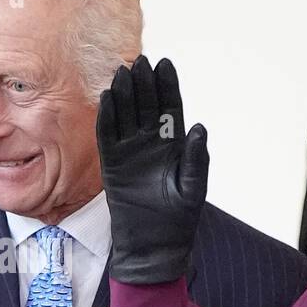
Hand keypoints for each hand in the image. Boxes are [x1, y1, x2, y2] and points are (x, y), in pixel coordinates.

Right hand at [96, 55, 208, 284]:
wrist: (152, 245)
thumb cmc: (178, 219)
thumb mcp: (193, 188)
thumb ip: (197, 158)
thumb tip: (200, 127)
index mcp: (175, 145)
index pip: (170, 108)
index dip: (168, 86)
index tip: (165, 64)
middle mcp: (151, 144)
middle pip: (146, 106)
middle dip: (144, 83)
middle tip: (140, 61)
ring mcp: (130, 152)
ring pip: (126, 116)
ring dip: (124, 94)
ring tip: (122, 72)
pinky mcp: (111, 164)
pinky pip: (107, 136)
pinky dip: (106, 117)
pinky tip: (107, 98)